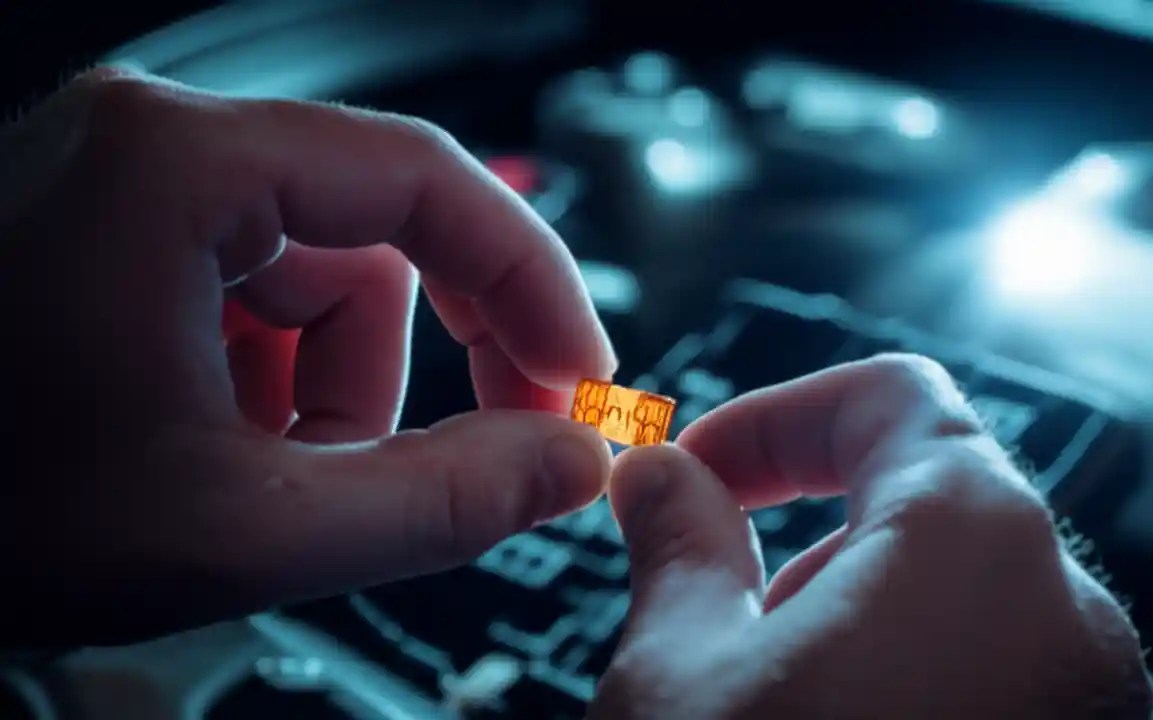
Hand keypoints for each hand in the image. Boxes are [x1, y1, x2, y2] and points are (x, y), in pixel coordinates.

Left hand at [0, 68, 614, 649]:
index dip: (532, 287)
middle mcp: (154, 145)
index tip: (579, 379)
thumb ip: (435, 504)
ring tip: (268, 477)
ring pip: (328, 279)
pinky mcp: (123, 231)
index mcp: (177, 167)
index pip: (431, 185)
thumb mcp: (232, 530)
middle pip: (384, 232)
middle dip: (437, 355)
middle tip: (493, 443)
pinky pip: (263, 295)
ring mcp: (132, 183)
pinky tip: (217, 450)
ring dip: (336, 392)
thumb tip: (562, 466)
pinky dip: (276, 385)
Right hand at [593, 356, 1152, 718]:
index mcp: (975, 542)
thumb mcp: (678, 668)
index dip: (773, 419)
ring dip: (846, 605)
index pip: (888, 395)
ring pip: (954, 591)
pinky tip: (824, 718)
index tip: (700, 470)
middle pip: (923, 495)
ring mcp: (1082, 695)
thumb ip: (677, 540)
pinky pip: (987, 666)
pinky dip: (901, 667)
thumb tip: (660, 479)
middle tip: (709, 591)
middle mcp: (1064, 613)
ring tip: (760, 688)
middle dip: (802, 527)